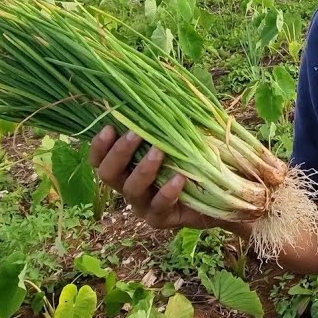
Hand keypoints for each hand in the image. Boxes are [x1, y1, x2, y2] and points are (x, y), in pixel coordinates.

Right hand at [90, 125, 222, 230]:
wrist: (219, 195)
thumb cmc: (194, 161)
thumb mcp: (180, 139)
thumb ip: (166, 125)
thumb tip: (161, 98)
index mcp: (127, 167)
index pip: (100, 159)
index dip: (99, 145)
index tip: (110, 127)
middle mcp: (129, 186)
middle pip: (108, 174)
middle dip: (119, 153)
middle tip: (135, 134)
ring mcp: (143, 205)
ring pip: (131, 190)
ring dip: (143, 169)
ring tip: (160, 151)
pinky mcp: (160, 219)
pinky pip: (158, 206)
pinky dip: (167, 191)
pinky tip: (180, 178)